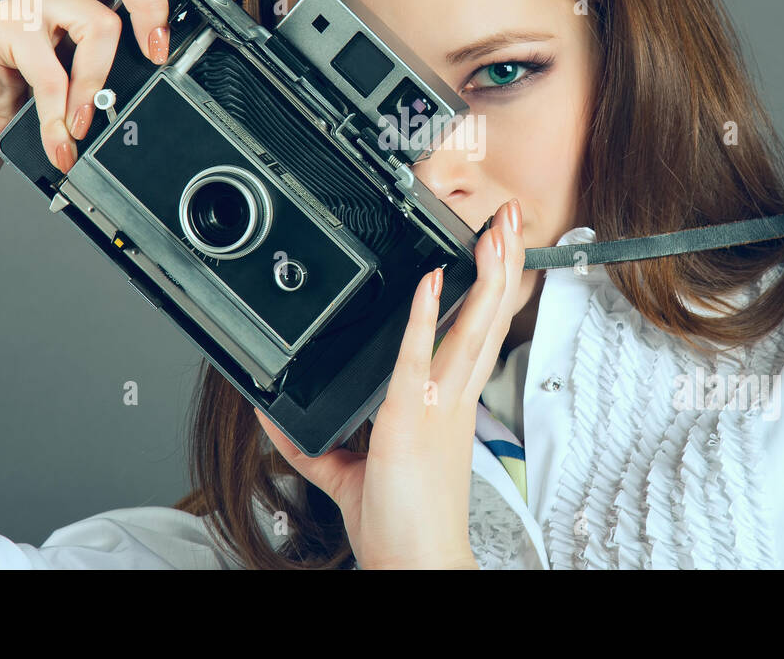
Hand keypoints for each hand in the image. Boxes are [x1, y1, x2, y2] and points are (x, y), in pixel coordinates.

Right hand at [0, 0, 240, 174]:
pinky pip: (50, 71)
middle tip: (159, 55)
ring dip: (100, 81)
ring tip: (92, 118)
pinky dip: (62, 113)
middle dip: (154, 6)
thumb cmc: (55, 81)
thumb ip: (147, 45)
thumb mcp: (112, 60)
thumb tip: (208, 58)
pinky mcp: (4, 24)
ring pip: (96, 20)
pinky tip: (65, 137)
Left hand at [255, 197, 526, 569]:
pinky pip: (417, 359)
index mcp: (446, 408)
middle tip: (509, 221)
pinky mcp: (411, 420)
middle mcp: (451, 402)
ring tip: (493, 233)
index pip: (474, 335)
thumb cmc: (399, 526)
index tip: (495, 254)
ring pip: (471, 329)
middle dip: (500, 266)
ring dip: (484, 275)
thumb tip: (275, 420)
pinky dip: (423, 318)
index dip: (488, 292)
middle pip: (486, 320)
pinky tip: (431, 282)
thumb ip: (314, 443)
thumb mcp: (346, 473)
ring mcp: (437, 408)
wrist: (416, 564)